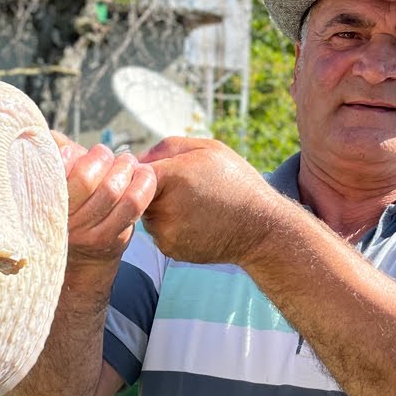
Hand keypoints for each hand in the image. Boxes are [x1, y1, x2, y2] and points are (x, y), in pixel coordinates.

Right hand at [54, 131, 155, 269]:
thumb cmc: (70, 212)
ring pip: (112, 189)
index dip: (69, 156)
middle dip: (102, 158)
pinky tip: (144, 176)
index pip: (55, 173)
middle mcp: (63, 220)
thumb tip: (56, 138)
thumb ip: (57, 161)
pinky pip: (132, 205)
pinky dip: (143, 184)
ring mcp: (86, 232)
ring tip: (127, 162)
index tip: (75, 153)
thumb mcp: (57, 188)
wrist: (82, 260)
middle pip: (86, 178)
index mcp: (44, 203)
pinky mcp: (110, 238)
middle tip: (107, 154)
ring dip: (125, 168)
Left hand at [139, 136, 272, 264]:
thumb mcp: (209, 149)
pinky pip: (158, 232)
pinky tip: (194, 222)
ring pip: (147, 213)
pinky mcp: (169, 248)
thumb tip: (137, 159)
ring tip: (192, 206)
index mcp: (172, 176)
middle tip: (184, 189)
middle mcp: (164, 206)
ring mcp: (166, 231)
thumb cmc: (236, 182)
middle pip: (137, 193)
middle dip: (154, 189)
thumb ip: (168, 147)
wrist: (260, 228)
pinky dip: (170, 226)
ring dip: (160, 208)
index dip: (145, 169)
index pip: (135, 170)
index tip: (160, 171)